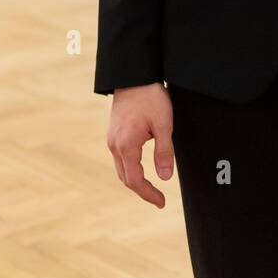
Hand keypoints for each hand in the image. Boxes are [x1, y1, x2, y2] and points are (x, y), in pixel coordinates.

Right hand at [107, 83, 173, 207]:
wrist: (134, 75)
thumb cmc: (150, 97)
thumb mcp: (163, 124)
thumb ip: (164, 152)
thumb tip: (165, 177)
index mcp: (126, 145)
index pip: (135, 180)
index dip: (148, 194)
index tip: (162, 202)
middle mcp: (114, 144)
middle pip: (126, 178)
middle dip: (142, 190)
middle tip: (159, 198)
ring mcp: (112, 138)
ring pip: (121, 168)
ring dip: (135, 180)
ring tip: (151, 187)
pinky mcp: (114, 132)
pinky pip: (120, 157)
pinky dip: (130, 168)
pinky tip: (140, 167)